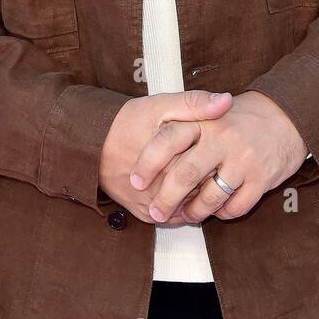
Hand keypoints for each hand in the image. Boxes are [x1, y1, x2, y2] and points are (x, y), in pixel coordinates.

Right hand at [99, 89, 234, 223]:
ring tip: (198, 180)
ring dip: (198, 197)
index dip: (217, 159)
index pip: (211, 165)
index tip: (217, 152)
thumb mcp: (159, 105)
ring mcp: (152, 202)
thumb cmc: (128, 122)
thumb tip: (226, 101)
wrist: (92, 146)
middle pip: (202, 188)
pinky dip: (183, 209)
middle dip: (210, 179)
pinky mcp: (144, 213)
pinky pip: (174, 218)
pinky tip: (184, 194)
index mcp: (172, 153)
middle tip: (210, 167)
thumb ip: (193, 103)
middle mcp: (161, 182)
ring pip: (190, 207)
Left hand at [127, 90, 307, 224]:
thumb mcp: (210, 109)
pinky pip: (235, 207)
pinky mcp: (262, 178)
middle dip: (166, 199)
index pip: (168, 140)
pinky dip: (222, 214)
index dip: (148, 163)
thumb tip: (152, 140)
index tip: (135, 181)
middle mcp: (223, 139)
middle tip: (156, 212)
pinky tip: (217, 211)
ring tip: (187, 215)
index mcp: (205, 120)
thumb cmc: (240, 117)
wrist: (288, 116)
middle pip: (186, 174)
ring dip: (194, 212)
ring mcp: (244, 159)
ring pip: (210, 197)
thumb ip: (183, 120)